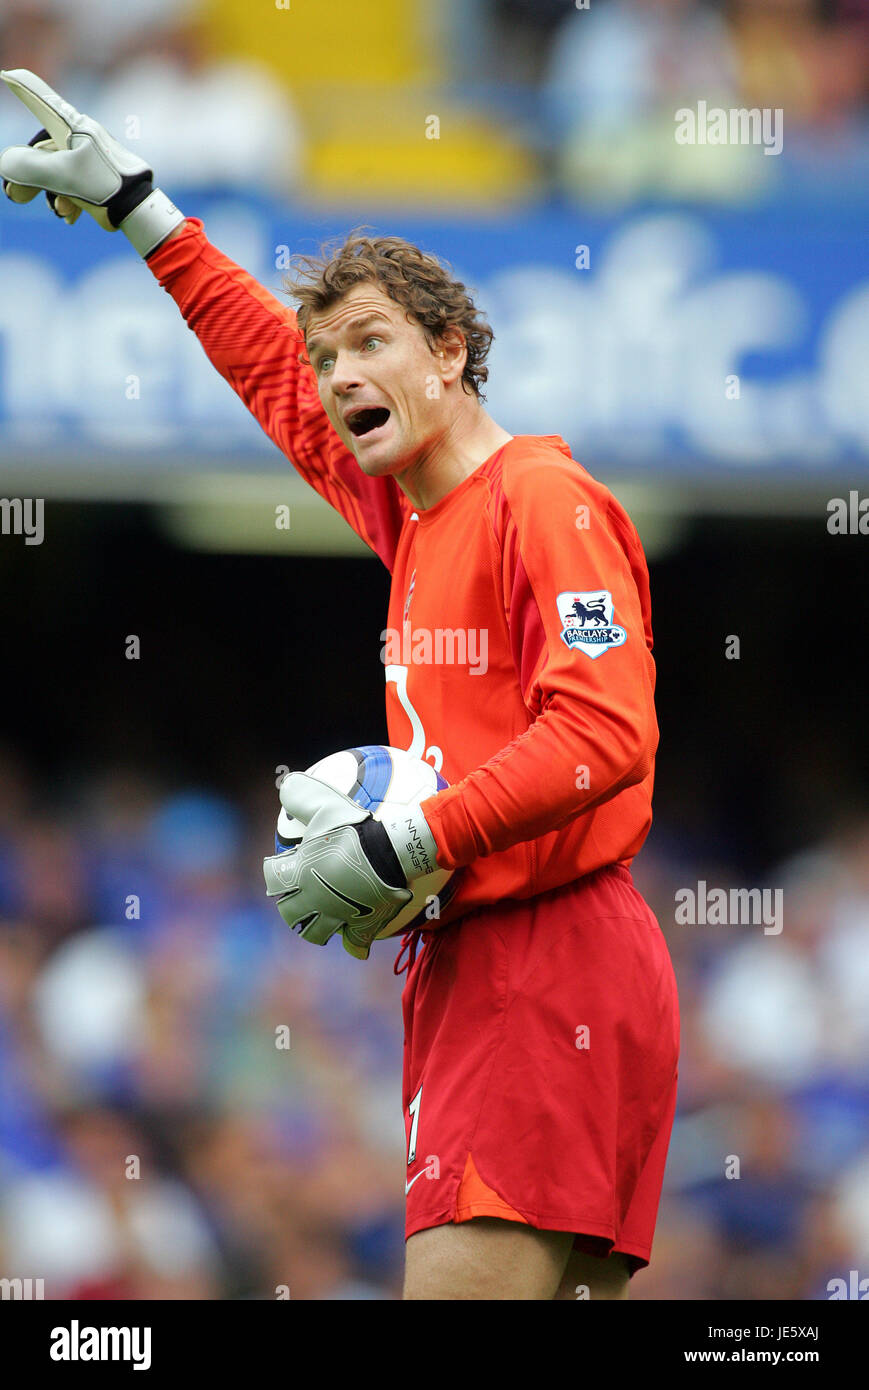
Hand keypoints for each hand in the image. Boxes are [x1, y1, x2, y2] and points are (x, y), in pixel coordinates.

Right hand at [0, 68, 183, 256]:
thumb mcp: (62, 177)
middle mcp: (81, 135)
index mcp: (73, 127)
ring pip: (58, 169)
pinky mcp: (99, 172)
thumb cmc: (103, 186)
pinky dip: (69, 198)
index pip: (42, 100)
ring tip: (61, 212)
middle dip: (31, 175)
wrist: (138, 209)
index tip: (8, 74)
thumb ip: (29, 168)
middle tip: (16, 196)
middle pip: (44, 149)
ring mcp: (91, 154)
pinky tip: (71, 216)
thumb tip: (6, 164)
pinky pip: (74, 182)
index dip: (23, 88)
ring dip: (53, 193)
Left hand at [262, 771, 439, 959]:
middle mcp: (313, 900)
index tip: (279, 866)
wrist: (393, 852)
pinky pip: (356, 943)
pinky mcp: (362, 926)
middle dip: (289, 905)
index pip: (272, 878)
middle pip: (289, 911)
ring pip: (317, 932)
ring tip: (319, 920)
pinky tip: (357, 944)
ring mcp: (337, 916)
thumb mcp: (326, 804)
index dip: (273, 871)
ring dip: (314, 927)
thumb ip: (301, 795)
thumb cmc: (356, 829)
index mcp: (300, 875)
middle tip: (295, 896)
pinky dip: (355, 944)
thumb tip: (284, 783)